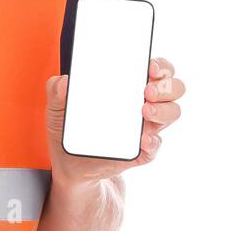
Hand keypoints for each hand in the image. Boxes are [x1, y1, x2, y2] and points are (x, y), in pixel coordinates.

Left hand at [45, 55, 184, 187]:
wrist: (69, 165)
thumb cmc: (69, 130)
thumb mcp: (56, 108)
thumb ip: (56, 91)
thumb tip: (63, 81)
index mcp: (128, 87)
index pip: (157, 70)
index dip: (161, 66)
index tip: (150, 65)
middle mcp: (143, 105)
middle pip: (174, 88)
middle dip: (166, 86)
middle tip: (147, 89)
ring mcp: (144, 128)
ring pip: (172, 113)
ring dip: (163, 109)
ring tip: (144, 109)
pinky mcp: (140, 152)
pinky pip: (155, 147)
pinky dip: (153, 142)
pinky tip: (142, 139)